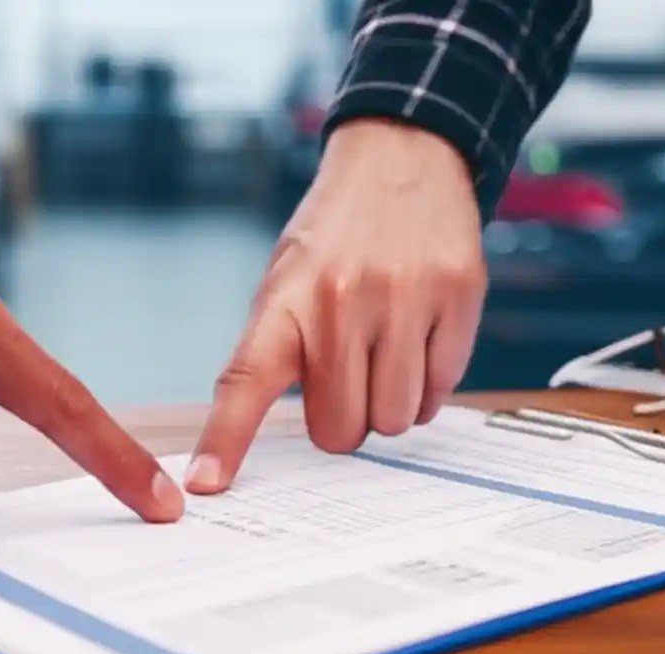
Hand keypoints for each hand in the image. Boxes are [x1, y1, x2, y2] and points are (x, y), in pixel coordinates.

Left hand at [186, 119, 485, 493]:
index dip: (225, 439)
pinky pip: (441, 390)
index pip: (245, 381)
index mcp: (286, 299)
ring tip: (384, 355)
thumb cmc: (336, 236)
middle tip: (345, 381)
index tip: (205, 484)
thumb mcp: (287, 279)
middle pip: (340, 429)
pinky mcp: (459, 296)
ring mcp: (405, 298)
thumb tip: (250, 446)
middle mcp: (341, 300)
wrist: (402, 158)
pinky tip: (419, 341)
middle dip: (343, 422)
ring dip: (390, 406)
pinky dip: (428, 385)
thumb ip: (276, 353)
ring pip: (396, 419)